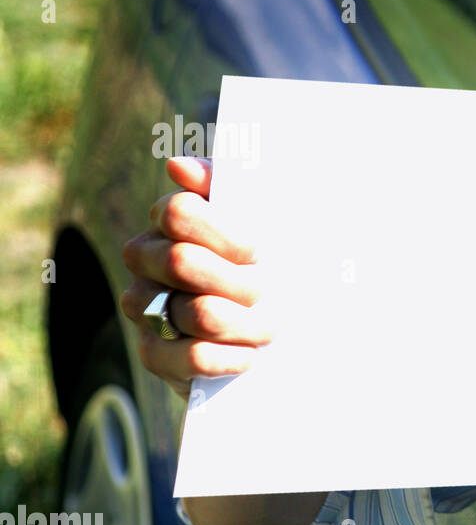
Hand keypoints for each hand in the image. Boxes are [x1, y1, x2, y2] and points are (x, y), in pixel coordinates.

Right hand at [119, 155, 271, 399]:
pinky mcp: (155, 355)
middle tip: (268, 292)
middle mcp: (146, 260)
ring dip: (246, 323)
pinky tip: (250, 354)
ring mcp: (145, 308)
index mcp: (169, 222)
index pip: (178, 213)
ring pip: (197, 313)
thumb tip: (179, 167)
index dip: (225, 233)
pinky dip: (229, 357)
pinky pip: (190, 358)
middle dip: (239, 281)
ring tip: (270, 327)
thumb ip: (230, 186)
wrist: (281, 327)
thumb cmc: (270, 262)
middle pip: (183, 262)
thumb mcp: (266, 219)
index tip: (261, 250)